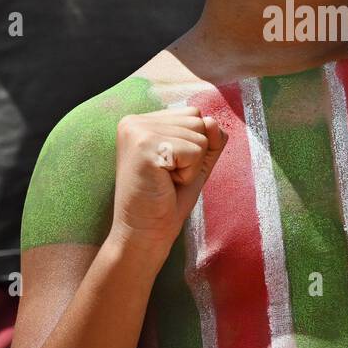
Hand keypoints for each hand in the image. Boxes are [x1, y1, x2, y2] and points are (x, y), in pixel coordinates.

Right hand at [110, 108, 226, 258]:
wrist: (145, 233)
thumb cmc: (168, 200)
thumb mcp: (195, 162)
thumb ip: (209, 138)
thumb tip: (213, 121)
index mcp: (141, 121)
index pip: (193, 114)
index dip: (193, 146)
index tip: (169, 168)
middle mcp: (134, 121)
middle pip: (198, 121)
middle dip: (194, 155)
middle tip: (167, 177)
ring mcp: (137, 131)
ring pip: (199, 135)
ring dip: (191, 166)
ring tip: (166, 180)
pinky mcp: (145, 146)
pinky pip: (194, 151)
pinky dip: (188, 174)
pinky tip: (165, 184)